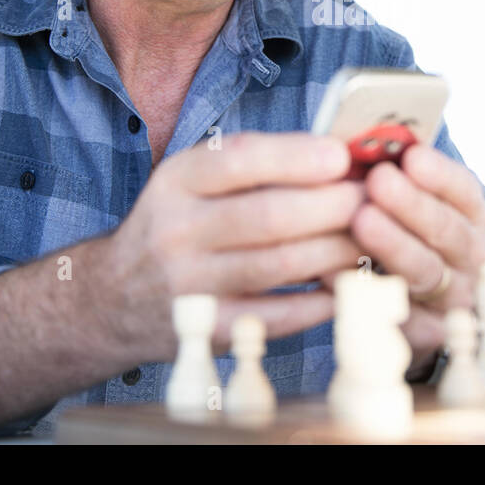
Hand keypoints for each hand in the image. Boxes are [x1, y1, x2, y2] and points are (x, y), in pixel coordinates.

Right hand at [105, 131, 364, 358]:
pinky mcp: (207, 330)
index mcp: (177, 181)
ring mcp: (190, 285)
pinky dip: (319, 302)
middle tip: (371, 198)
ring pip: (278, 266)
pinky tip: (347, 284)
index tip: (341, 154)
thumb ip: (253, 165)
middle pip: (268, 216)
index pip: (240, 159)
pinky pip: (276, 317)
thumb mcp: (193, 180)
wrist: (113, 296)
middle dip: (332, 204)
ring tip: (370, 237)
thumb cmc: (176, 224)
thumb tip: (339, 154)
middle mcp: (177, 230)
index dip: (296, 156)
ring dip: (335, 250)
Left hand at [348, 143, 484, 364]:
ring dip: (394, 244)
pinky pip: (397, 313)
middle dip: (412, 204)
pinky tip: (333, 273)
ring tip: (361, 221)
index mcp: (470, 215)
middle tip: (379, 181)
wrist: (415, 308)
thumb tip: (354, 148)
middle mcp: (471, 256)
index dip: (439, 173)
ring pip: (425, 271)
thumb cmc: (402, 233)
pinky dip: (367, 292)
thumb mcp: (409, 202)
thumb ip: (391, 176)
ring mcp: (453, 297)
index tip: (412, 155)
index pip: (464, 190)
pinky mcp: (426, 332)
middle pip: (446, 231)